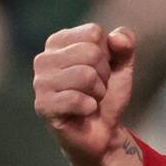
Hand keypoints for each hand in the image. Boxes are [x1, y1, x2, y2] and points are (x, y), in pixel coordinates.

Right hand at [33, 24, 138, 165]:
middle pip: (90, 53)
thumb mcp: (123, 64)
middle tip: (96, 88)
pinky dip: (90, 107)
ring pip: (85, 75)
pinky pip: (77, 99)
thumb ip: (125, 42)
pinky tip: (84, 111)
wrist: (104, 132)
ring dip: (98, 92)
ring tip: (90, 99)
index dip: (107, 54)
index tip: (100, 70)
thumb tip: (115, 38)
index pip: (93, 33)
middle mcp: (44, 58)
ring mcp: (40, 83)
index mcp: (59, 41)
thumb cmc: (108, 94)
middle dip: (104, 74)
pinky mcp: (43, 106)